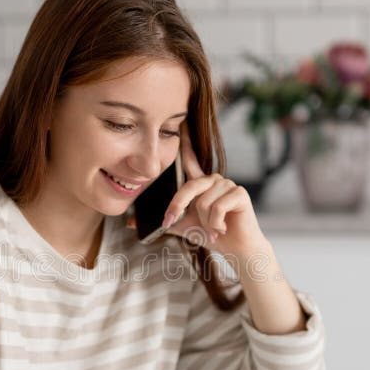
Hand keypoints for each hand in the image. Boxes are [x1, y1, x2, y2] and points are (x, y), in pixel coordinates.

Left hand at [162, 120, 266, 255]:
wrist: (235, 248)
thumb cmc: (210, 234)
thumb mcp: (182, 225)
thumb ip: (161, 220)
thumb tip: (130, 223)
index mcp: (200, 183)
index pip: (190, 159)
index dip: (185, 140)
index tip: (180, 121)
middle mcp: (213, 180)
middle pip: (189, 187)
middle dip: (179, 208)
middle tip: (173, 224)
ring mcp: (227, 184)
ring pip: (203, 202)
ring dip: (205, 222)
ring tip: (213, 228)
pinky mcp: (240, 193)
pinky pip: (217, 207)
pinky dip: (216, 223)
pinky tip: (223, 228)